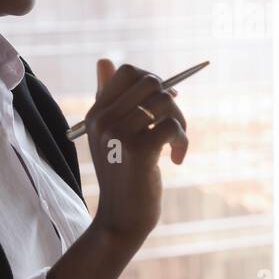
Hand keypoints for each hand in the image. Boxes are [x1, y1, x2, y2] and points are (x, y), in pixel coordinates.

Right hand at [86, 59, 189, 243]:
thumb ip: (109, 99)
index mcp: (96, 113)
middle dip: (171, 100)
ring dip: (180, 122)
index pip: (127, 71)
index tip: (161, 105)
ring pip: (165, 102)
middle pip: (151, 81)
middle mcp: (104, 119)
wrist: (121, 218)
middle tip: (173, 124)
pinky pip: (173, 126)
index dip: (153, 82)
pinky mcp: (138, 151)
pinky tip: (175, 160)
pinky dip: (182, 142)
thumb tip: (104, 60)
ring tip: (175, 145)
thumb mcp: (111, 136)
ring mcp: (119, 134)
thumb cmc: (122, 176)